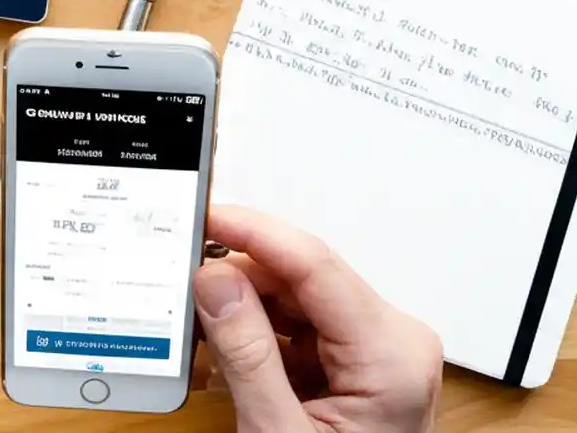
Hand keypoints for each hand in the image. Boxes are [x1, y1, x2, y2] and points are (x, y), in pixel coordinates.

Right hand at [195, 205, 441, 431]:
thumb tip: (214, 281)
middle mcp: (394, 341)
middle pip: (303, 278)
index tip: (208, 216)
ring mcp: (379, 349)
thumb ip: (245, 353)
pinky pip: (300, 326)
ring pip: (297, 298)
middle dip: (238, 278)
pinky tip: (225, 353)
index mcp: (390, 356)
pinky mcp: (359, 361)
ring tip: (199, 330)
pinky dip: (258, 334)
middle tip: (182, 279)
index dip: (255, 233)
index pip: (316, 266)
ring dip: (244, 308)